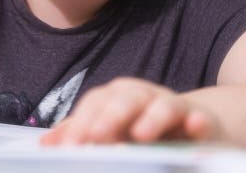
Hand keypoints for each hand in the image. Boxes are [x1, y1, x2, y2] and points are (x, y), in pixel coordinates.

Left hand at [40, 77, 222, 145]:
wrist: (189, 124)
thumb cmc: (141, 128)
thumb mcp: (110, 130)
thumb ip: (80, 134)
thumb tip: (45, 145)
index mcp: (116, 98)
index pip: (94, 104)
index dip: (80, 124)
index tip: (69, 149)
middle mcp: (142, 96)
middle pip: (124, 99)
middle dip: (110, 116)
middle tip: (97, 138)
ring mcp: (171, 105)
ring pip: (161, 104)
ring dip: (151, 117)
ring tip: (140, 134)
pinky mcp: (199, 119)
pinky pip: (198, 117)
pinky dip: (197, 121)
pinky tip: (195, 126)